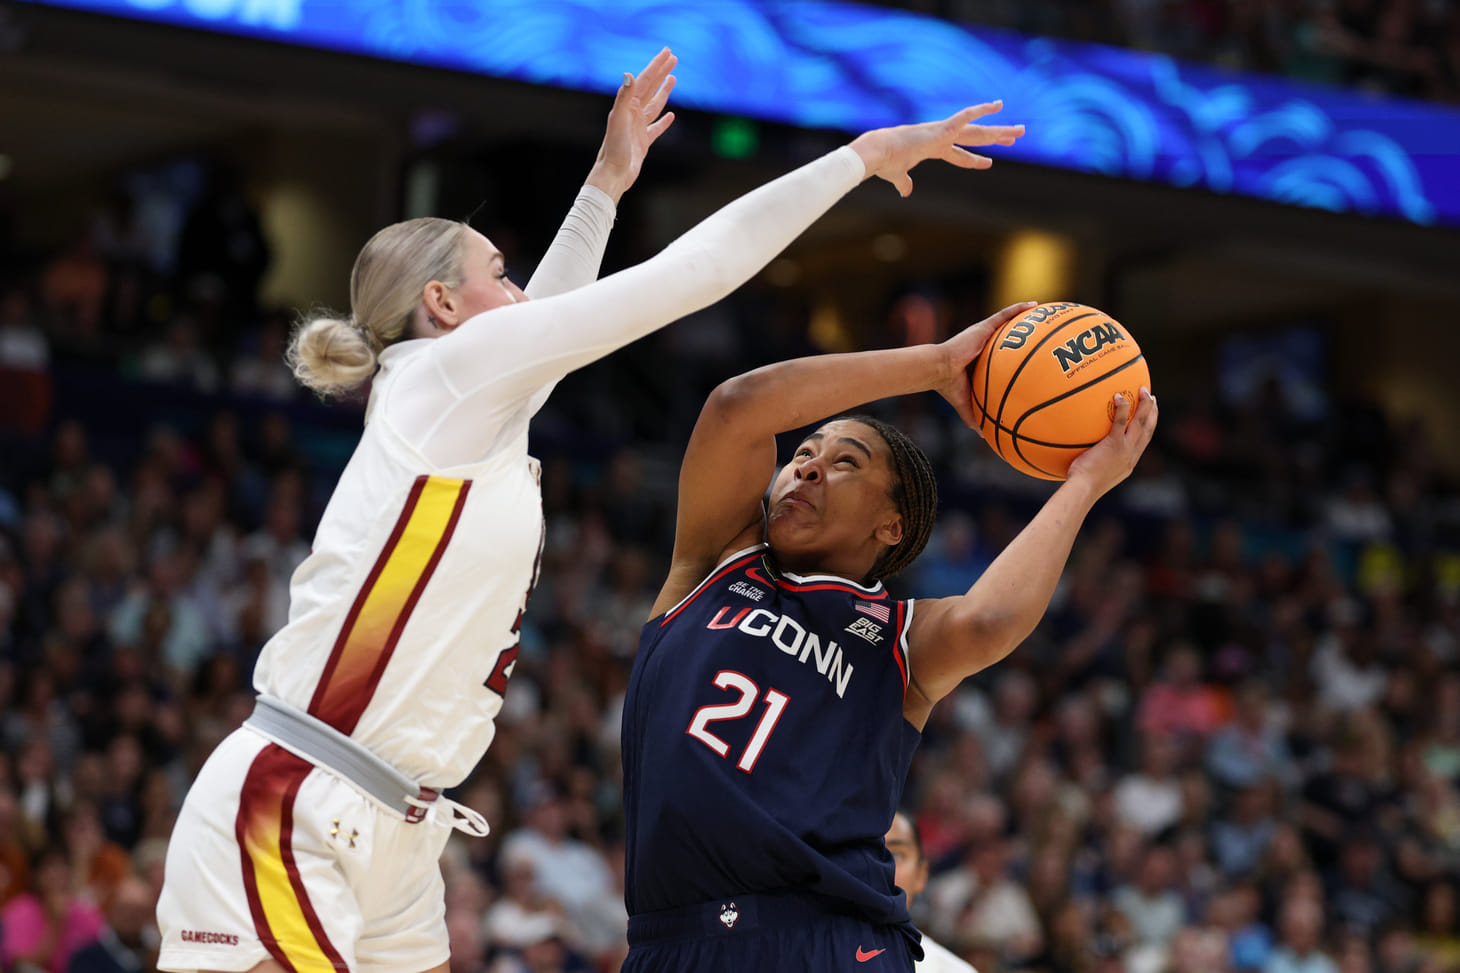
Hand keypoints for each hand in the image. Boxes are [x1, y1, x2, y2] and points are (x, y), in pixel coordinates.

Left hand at [586, 47, 677, 202]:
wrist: (613, 174)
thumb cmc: (614, 148)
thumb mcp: (619, 120)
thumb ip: (624, 97)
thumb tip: (629, 75)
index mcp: (627, 105)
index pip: (645, 80)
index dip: (657, 65)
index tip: (668, 52)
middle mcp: (632, 113)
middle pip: (650, 87)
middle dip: (661, 72)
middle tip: (673, 58)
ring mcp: (638, 127)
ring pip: (654, 104)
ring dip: (663, 91)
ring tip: (672, 78)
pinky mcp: (643, 142)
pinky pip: (656, 127)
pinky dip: (663, 121)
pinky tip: (670, 116)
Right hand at [850, 102, 1024, 196]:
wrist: (878, 152)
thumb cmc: (884, 163)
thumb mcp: (897, 176)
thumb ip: (904, 183)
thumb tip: (906, 192)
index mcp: (932, 148)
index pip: (959, 154)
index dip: (974, 160)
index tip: (989, 163)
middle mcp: (941, 137)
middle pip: (975, 138)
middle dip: (995, 139)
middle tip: (1015, 138)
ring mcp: (943, 132)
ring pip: (978, 131)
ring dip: (999, 131)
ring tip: (1021, 130)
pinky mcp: (941, 129)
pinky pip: (965, 116)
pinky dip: (980, 110)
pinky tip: (997, 106)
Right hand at [934, 301, 1038, 430]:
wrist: (938, 370)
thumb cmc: (948, 386)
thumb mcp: (966, 403)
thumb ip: (975, 416)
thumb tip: (985, 436)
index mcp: (981, 360)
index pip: (1001, 356)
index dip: (1015, 354)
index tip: (1030, 357)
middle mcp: (984, 344)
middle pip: (1008, 336)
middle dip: (1024, 332)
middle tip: (1043, 334)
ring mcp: (984, 334)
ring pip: (1008, 322)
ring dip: (1024, 316)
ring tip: (1044, 312)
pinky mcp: (983, 327)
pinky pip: (1004, 315)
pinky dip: (1019, 309)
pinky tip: (1034, 305)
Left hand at [1066, 388, 1157, 495]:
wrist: (1083, 491)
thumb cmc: (1080, 486)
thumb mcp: (1092, 473)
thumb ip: (1092, 460)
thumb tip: (1079, 450)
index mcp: (1128, 462)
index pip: (1143, 441)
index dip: (1149, 426)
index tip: (1150, 413)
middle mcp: (1131, 456)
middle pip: (1148, 430)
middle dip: (1152, 412)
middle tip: (1152, 397)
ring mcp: (1125, 450)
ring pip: (1141, 424)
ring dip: (1145, 406)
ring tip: (1143, 390)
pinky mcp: (1114, 446)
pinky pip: (1120, 423)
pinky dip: (1122, 409)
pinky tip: (1118, 396)